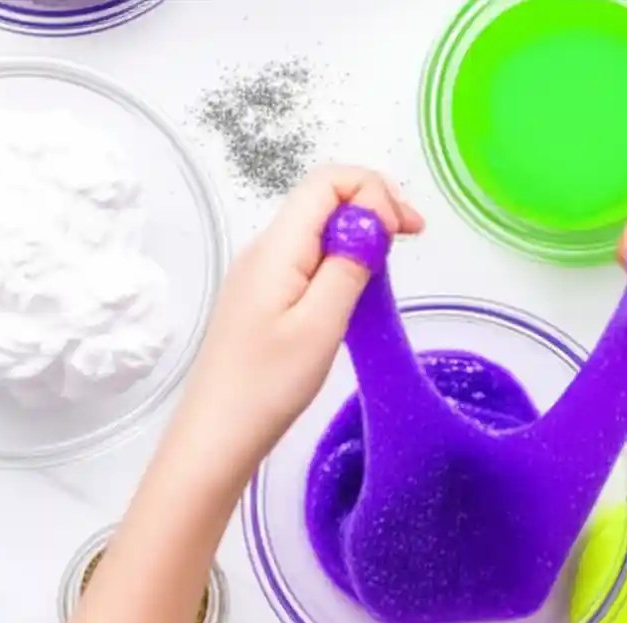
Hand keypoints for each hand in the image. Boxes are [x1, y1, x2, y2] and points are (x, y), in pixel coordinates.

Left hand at [175, 166, 424, 464]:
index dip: (374, 190)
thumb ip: (348, 264)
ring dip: (358, 237)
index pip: (326, 182)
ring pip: (316, 231)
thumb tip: (372, 217)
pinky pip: (306, 261)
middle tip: (410, 241)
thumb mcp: (320, 324)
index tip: (408, 230)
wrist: (216, 436)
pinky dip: (340, 263)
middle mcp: (263, 251)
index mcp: (275, 249)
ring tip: (385, 272)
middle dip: (372, 208)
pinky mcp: (261, 299)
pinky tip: (355, 293)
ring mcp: (259, 275)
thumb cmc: (265, 387)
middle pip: (322, 200)